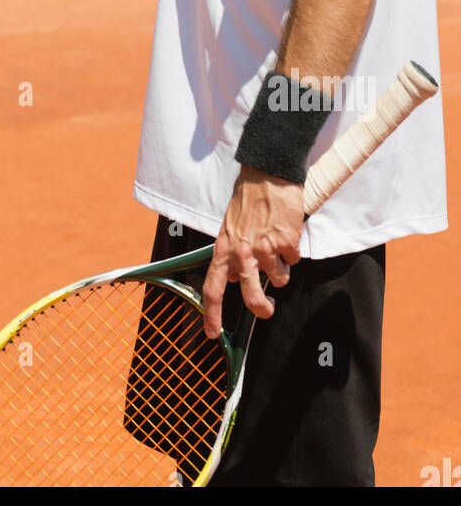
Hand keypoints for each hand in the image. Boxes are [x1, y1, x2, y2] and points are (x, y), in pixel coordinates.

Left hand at [202, 166, 303, 337]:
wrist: (267, 172)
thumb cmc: (248, 198)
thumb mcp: (229, 226)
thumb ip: (230, 253)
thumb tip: (231, 278)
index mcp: (223, 248)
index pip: (211, 287)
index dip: (212, 314)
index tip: (213, 333)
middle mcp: (242, 252)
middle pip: (251, 297)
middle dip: (262, 308)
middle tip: (268, 310)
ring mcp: (265, 248)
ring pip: (279, 278)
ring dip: (282, 266)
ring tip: (278, 243)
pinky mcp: (286, 242)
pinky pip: (294, 259)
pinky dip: (293, 250)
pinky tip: (287, 231)